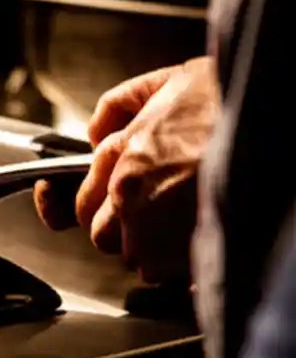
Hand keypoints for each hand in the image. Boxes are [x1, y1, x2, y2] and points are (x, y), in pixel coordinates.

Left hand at [33, 56, 219, 282]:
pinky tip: (199, 242)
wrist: (274, 122)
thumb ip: (117, 105)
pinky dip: (182, 267)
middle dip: (123, 231)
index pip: (84, 205)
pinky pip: (173, 276)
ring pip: (139, 260)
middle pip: (104, 238)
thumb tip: (94, 134)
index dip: (100, 205)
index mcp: (124, 158)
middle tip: (151, 216)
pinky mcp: (194, 252)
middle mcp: (133, 197)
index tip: (113, 205)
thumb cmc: (231, 100)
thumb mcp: (169, 81)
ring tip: (181, 227)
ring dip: (154, 250)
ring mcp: (162, 230)